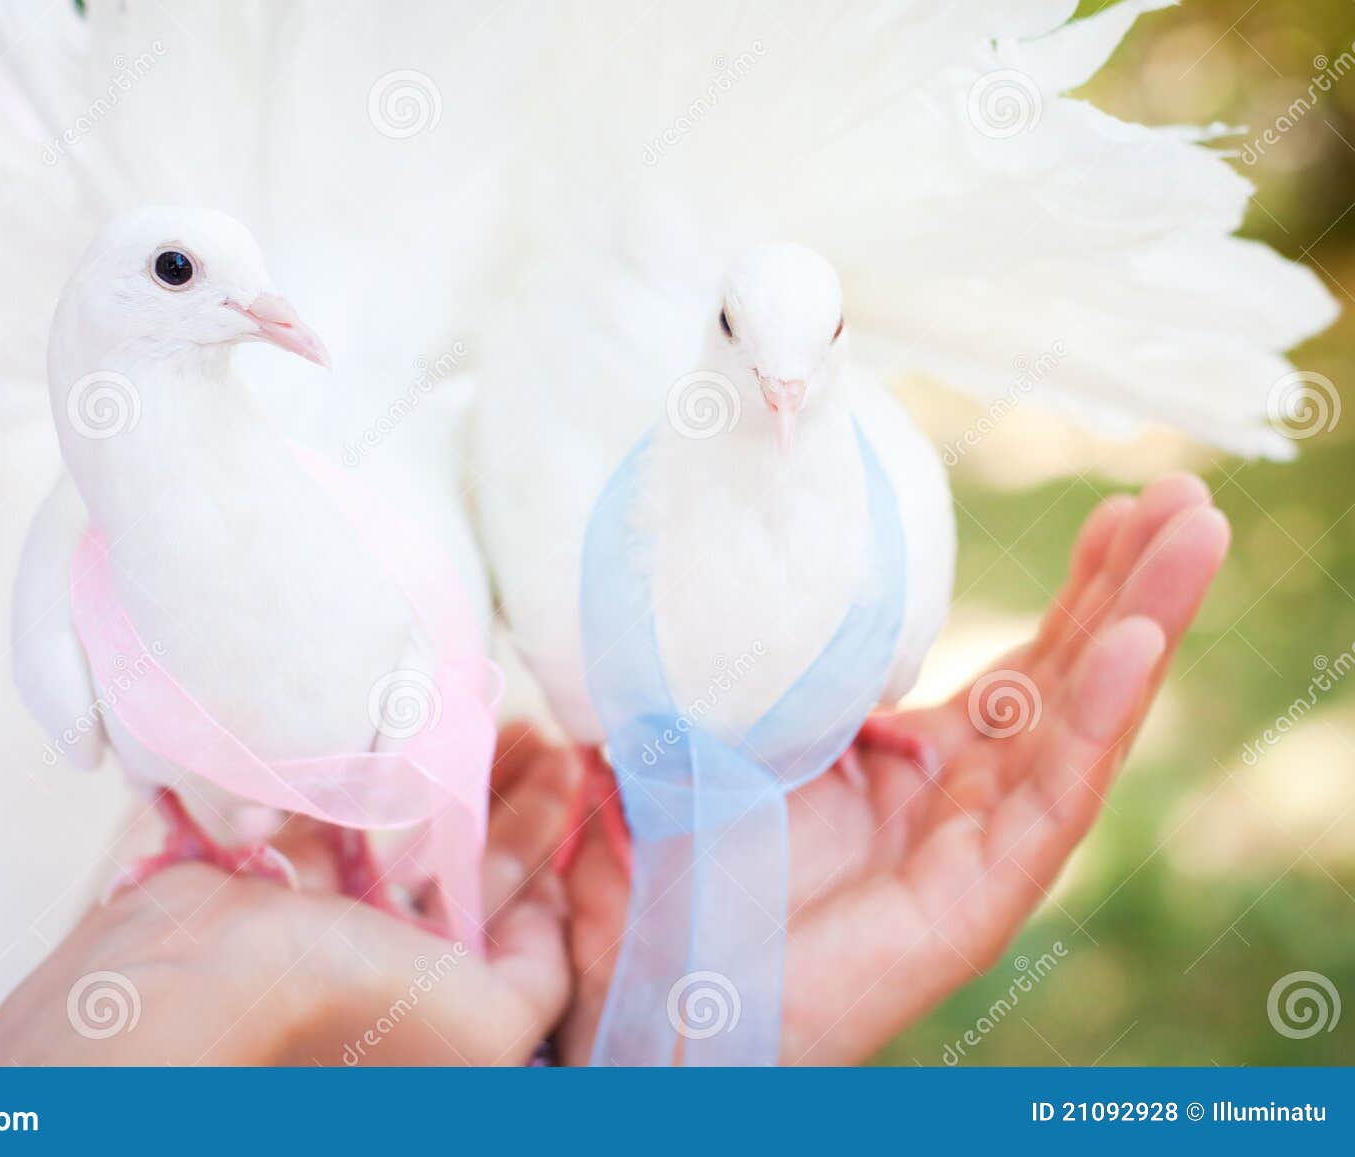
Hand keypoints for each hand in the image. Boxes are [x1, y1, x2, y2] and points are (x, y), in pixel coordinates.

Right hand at [0, 724, 579, 1065]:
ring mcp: (309, 922)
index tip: (569, 765)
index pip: (515, 909)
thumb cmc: (333, 1007)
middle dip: (498, 790)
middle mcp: (378, 965)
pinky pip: (307, 811)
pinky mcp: (247, 879)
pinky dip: (335, 773)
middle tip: (528, 727)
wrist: (174, 996)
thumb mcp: (483, 1026)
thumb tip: (545, 907)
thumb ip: (538, 975)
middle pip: (458, 860)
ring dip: (429, 765)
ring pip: (389, 826)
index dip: (544, 834)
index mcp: (436, 1003)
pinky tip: (372, 717)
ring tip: (462, 701)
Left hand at [561, 473, 1228, 1063]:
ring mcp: (979, 848)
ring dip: (1145, 624)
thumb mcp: (725, 737)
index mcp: (916, 764)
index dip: (1076, 589)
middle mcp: (964, 800)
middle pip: (1072, 678)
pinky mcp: (979, 901)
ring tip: (1199, 533)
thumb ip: (749, 668)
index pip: (1022, 666)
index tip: (1117, 506)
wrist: (670, 994)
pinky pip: (1052, 798)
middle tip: (1187, 494)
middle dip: (1134, 584)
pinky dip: (1097, 718)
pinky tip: (1137, 644)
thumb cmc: (687, 877)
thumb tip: (719, 570)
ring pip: (1084, 723)